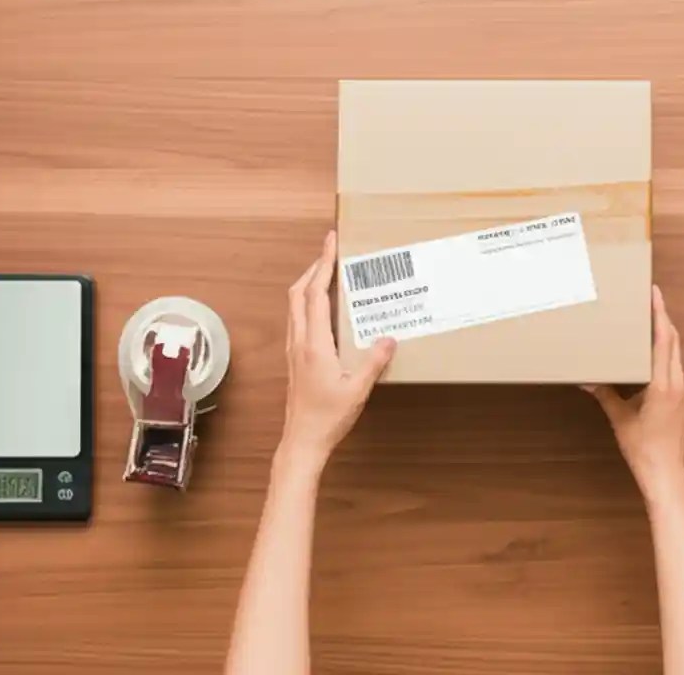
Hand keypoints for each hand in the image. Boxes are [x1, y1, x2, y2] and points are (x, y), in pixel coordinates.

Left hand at [281, 230, 395, 474]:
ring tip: (326, 272)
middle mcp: (299, 342)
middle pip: (299, 293)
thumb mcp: (358, 390)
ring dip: (308, 284)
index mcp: (314, 344)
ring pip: (295, 306)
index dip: (323, 265)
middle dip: (314, 268)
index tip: (331, 243)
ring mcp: (294, 350)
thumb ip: (374, 362)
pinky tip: (322, 308)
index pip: (315, 294)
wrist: (302, 441)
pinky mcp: (295, 359)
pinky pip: (298, 320)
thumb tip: (389, 337)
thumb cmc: (327, 418)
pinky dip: (308, 303)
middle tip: (331, 251)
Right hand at [584, 285, 683, 505]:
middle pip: (673, 341)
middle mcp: (677, 383)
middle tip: (650, 298)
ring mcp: (681, 391)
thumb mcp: (619, 418)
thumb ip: (605, 395)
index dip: (659, 314)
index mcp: (663, 384)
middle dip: (663, 317)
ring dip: (665, 333)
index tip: (654, 293)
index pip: (664, 340)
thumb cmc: (643, 448)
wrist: (665, 472)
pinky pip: (673, 365)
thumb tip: (586, 380)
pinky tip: (652, 350)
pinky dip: (664, 350)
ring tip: (650, 318)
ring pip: (675, 353)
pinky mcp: (680, 398)